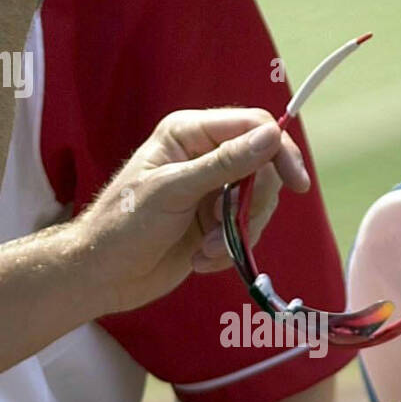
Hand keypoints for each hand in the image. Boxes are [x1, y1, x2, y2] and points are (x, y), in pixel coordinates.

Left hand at [70, 108, 311, 315]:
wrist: (103, 275)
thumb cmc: (124, 224)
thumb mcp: (174, 191)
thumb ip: (224, 164)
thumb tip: (271, 137)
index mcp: (189, 133)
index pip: (252, 126)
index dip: (279, 151)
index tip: (297, 183)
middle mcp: (204, 155)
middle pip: (264, 167)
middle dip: (250, 205)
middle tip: (224, 227)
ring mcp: (211, 190)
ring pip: (259, 203)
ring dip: (236, 234)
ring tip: (203, 250)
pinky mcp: (215, 222)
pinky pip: (246, 231)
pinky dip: (229, 250)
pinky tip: (199, 260)